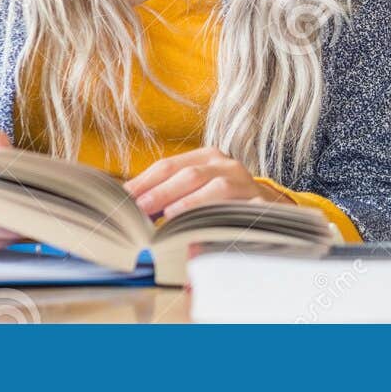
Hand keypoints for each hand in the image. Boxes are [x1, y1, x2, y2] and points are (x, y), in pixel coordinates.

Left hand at [122, 147, 288, 217]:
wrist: (268, 210)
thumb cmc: (223, 201)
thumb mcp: (198, 190)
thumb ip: (168, 195)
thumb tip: (130, 207)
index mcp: (207, 157)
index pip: (168, 166)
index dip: (144, 182)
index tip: (123, 200)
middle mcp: (227, 166)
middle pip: (190, 175)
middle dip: (162, 193)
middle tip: (141, 211)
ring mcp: (246, 184)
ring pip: (218, 188)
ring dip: (191, 203)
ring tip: (170, 217)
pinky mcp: (261, 206)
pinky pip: (239, 212)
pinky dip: (220, 222)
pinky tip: (202, 234)